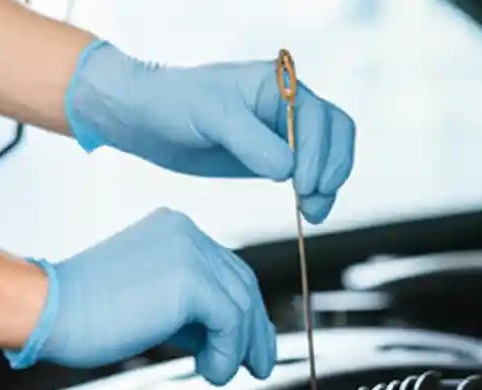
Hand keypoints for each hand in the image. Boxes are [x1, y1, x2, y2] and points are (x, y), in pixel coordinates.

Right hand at [6, 209, 276, 385]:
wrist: (50, 311)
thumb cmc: (83, 311)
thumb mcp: (149, 303)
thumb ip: (186, 311)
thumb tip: (219, 337)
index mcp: (175, 231)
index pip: (227, 270)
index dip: (243, 311)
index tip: (249, 342)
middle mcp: (186, 233)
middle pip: (241, 283)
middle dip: (253, 330)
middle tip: (257, 363)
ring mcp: (190, 252)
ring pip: (240, 304)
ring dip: (237, 347)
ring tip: (220, 373)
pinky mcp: (190, 280)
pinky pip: (229, 321)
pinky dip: (226, 351)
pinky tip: (211, 370)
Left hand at [65, 41, 355, 223]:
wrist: (146, 118)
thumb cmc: (174, 104)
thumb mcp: (210, 115)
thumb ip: (249, 139)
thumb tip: (287, 169)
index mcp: (278, 84)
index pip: (319, 117)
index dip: (318, 152)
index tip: (302, 183)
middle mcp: (287, 104)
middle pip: (336, 133)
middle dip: (331, 168)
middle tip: (311, 202)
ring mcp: (283, 131)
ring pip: (329, 154)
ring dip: (328, 184)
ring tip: (312, 214)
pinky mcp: (274, 156)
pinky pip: (310, 171)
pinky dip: (315, 191)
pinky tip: (306, 211)